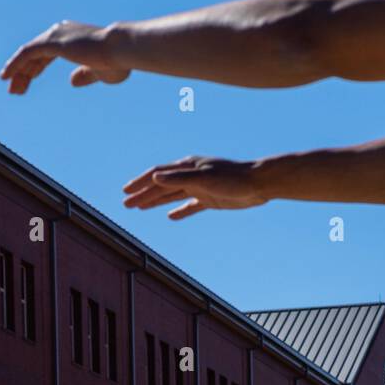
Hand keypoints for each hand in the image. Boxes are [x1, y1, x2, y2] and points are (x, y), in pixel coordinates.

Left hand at [1, 21, 129, 94]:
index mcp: (69, 39)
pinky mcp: (53, 41)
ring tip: (10, 89)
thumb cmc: (116, 62)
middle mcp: (60, 32)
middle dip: (23, 73)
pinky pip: (27, 53)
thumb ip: (84, 74)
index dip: (33, 71)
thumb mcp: (98, 72)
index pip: (44, 54)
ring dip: (17, 72)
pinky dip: (15, 64)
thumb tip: (71, 81)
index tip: (25, 86)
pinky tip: (6, 76)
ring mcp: (55, 35)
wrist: (121, 51)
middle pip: (34, 54)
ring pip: (28, 55)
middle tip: (15, 91)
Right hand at [123, 156, 267, 220]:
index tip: (125, 191)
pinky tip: (170, 217)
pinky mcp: (210, 199)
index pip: (157, 175)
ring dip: (155, 201)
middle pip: (161, 186)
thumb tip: (155, 177)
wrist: (258, 184)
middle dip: (143, 194)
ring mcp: (200, 187)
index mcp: (187, 167)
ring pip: (171, 195)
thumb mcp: (203, 178)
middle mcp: (191, 175)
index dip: (140, 183)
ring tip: (140, 208)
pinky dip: (179, 211)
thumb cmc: (233, 178)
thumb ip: (179, 178)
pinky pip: (189, 206)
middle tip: (126, 204)